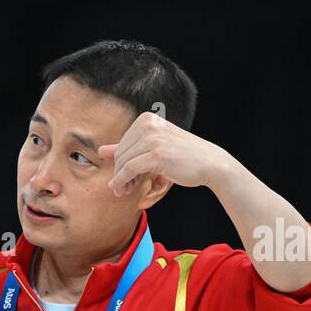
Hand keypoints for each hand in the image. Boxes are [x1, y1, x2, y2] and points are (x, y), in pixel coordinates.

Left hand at [99, 111, 233, 197]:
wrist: (209, 162)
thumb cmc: (182, 156)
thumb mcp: (153, 148)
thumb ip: (127, 147)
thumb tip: (101, 151)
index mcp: (147, 119)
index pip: (122, 143)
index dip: (119, 163)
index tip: (123, 178)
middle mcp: (149, 125)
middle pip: (121, 153)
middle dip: (119, 173)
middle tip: (122, 189)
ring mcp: (153, 138)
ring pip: (123, 162)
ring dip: (120, 180)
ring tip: (125, 191)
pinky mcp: (156, 154)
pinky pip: (129, 170)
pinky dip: (122, 182)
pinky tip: (124, 190)